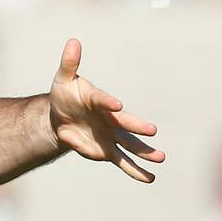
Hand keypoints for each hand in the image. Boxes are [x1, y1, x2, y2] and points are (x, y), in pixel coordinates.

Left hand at [48, 39, 165, 181]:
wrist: (60, 116)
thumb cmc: (64, 95)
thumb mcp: (63, 79)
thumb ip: (69, 63)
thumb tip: (73, 41)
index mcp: (99, 100)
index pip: (103, 100)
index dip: (108, 102)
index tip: (115, 105)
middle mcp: (110, 119)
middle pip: (125, 124)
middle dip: (137, 127)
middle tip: (152, 131)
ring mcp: (110, 136)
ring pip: (130, 146)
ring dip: (144, 153)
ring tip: (161, 158)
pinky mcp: (106, 151)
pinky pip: (122, 162)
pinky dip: (134, 171)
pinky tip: (149, 179)